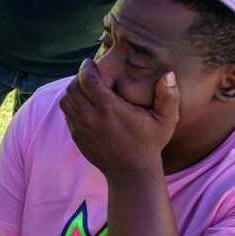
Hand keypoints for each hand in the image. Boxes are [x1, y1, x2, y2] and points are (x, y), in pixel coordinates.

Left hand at [59, 61, 178, 174]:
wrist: (131, 172)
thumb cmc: (150, 143)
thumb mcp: (166, 120)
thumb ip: (169, 96)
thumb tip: (168, 74)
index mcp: (109, 109)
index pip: (87, 80)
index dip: (87, 68)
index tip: (92, 63)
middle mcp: (91, 117)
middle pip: (72, 87)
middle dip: (80, 77)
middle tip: (91, 75)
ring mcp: (81, 128)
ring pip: (66, 100)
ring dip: (74, 91)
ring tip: (87, 88)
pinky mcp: (76, 136)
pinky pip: (67, 114)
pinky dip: (73, 105)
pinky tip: (87, 104)